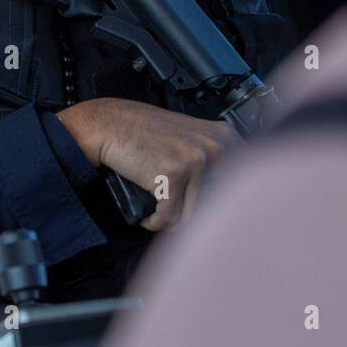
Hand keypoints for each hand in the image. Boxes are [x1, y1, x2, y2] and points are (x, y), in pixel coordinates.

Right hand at [55, 98, 240, 230]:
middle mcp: (215, 147)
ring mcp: (196, 160)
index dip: (220, 204)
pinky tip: (147, 213)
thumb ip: (211, 158)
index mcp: (224, 137)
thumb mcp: (188, 137)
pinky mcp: (173, 175)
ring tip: (158, 209)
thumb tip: (226, 197)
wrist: (106, 125)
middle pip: (217, 204)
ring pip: (193, 215)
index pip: (240, 186)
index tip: (209, 212)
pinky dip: (154, 221)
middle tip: (175, 212)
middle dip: (193, 214)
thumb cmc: (141, 132)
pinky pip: (168, 218)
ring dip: (171, 219)